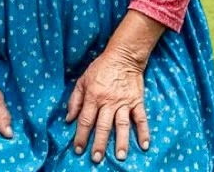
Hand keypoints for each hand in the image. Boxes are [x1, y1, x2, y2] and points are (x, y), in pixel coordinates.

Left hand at [66, 48, 150, 163]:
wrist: (124, 56)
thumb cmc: (101, 68)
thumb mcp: (82, 80)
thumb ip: (75, 100)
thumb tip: (69, 119)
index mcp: (93, 97)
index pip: (85, 120)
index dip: (81, 136)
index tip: (78, 149)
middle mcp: (108, 102)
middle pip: (103, 126)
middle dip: (99, 144)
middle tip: (96, 158)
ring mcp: (124, 103)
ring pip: (122, 125)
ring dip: (121, 141)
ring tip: (119, 156)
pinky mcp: (137, 101)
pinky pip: (141, 118)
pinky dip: (144, 132)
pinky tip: (144, 145)